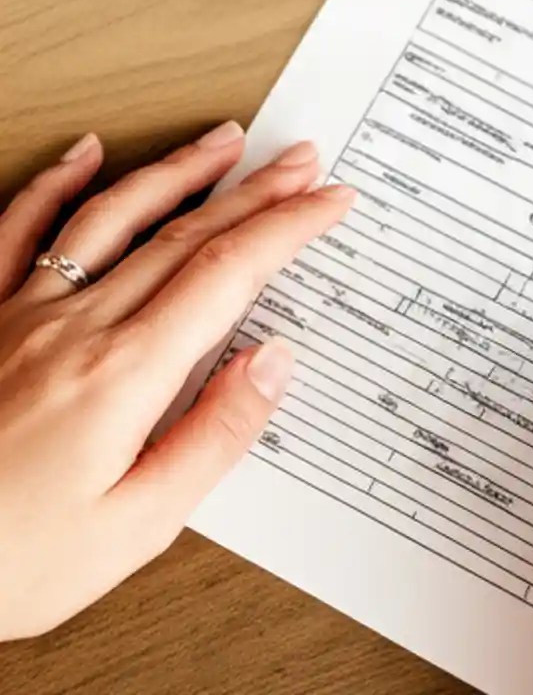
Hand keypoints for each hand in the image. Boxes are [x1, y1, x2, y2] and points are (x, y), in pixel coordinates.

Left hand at [0, 123, 353, 639]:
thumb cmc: (8, 562)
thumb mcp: (136, 525)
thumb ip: (214, 435)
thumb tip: (273, 362)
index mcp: (122, 375)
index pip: (227, 275)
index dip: (287, 229)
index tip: (329, 201)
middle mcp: (71, 328)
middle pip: (183, 236)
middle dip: (254, 192)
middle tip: (301, 162)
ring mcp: (17, 315)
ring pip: (111, 218)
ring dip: (176, 173)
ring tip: (223, 144)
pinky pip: (16, 230)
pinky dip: (55, 185)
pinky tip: (86, 156)